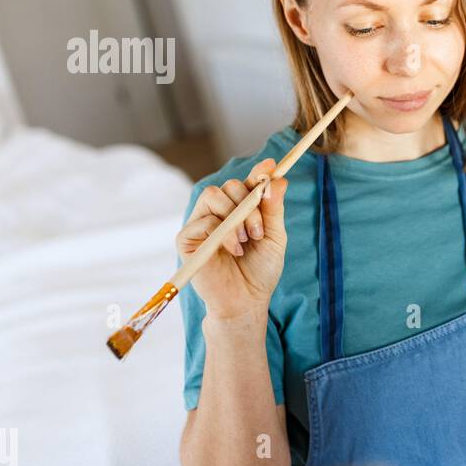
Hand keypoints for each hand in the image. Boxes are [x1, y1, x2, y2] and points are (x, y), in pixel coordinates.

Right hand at [176, 158, 287, 317]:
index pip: (247, 183)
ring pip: (213, 195)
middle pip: (229, 185)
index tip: (270, 165)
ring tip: (245, 241)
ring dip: (235, 215)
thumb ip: (274, 209)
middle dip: (249, 202)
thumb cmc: (260, 270)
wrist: (246, 300)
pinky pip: (202, 220)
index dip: (257, 172)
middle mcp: (219, 212)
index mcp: (240, 209)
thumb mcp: (274, 237)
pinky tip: (233, 250)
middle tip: (258, 230)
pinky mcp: (187, 238)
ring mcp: (201, 223)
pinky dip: (222, 232)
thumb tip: (279, 179)